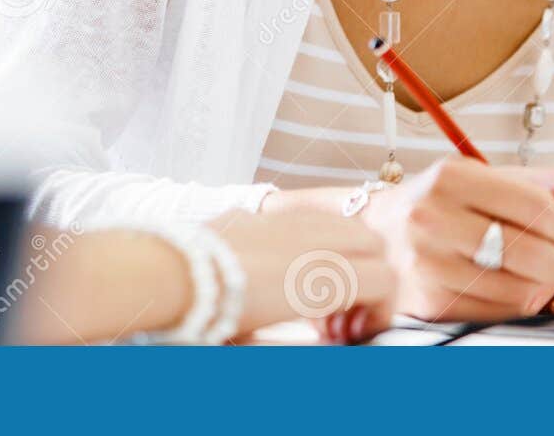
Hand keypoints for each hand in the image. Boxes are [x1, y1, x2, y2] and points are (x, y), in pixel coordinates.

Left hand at [209, 208, 395, 337]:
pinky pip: (305, 219)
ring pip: (341, 224)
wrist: (169, 275)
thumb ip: (305, 341)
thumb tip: (328, 341)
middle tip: (340, 318)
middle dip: (369, 279)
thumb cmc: (218, 315)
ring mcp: (289, 218)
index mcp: (326, 275)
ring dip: (343, 257)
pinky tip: (286, 271)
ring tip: (315, 295)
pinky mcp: (260, 212)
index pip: (384, 280)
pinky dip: (312, 242)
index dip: (381, 311)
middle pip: (371, 244)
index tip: (357, 334)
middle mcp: (315, 238)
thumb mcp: (265, 342)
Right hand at [363, 158, 553, 320]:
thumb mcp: (480, 179)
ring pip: (522, 291)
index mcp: (449, 179)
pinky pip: (498, 314)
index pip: (537, 207)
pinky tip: (506, 289)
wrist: (369, 238)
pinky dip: (514, 306)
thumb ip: (545, 183)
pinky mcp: (429, 304)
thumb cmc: (435, 205)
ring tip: (530, 274)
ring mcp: (428, 265)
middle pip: (534, 253)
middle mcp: (433, 219)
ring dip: (540, 288)